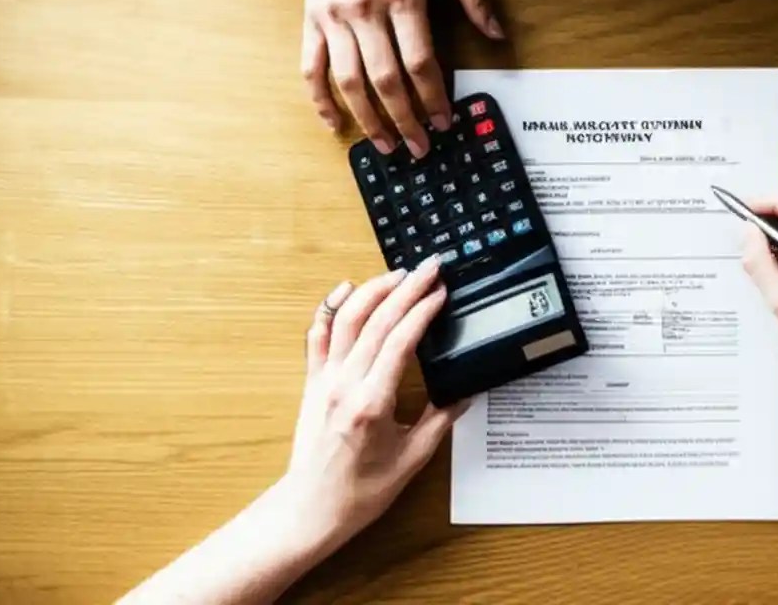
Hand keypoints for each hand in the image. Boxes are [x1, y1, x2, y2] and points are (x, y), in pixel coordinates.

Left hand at [279, 258, 465, 549]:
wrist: (312, 509)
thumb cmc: (361, 492)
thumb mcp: (412, 458)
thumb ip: (440, 420)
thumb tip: (465, 393)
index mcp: (372, 403)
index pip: (400, 342)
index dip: (422, 311)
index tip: (441, 292)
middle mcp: (344, 384)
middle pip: (376, 321)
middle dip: (406, 289)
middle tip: (430, 268)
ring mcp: (324, 380)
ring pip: (345, 319)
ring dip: (372, 290)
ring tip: (398, 274)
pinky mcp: (312, 382)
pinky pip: (318, 335)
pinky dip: (330, 307)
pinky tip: (345, 288)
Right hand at [294, 0, 502, 155]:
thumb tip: (495, 34)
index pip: (421, 62)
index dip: (435, 98)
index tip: (445, 122)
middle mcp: (365, 10)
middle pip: (387, 80)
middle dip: (406, 121)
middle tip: (420, 148)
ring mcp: (334, 16)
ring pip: (349, 81)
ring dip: (368, 120)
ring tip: (385, 145)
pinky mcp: (311, 17)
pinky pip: (310, 66)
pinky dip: (319, 99)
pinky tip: (334, 123)